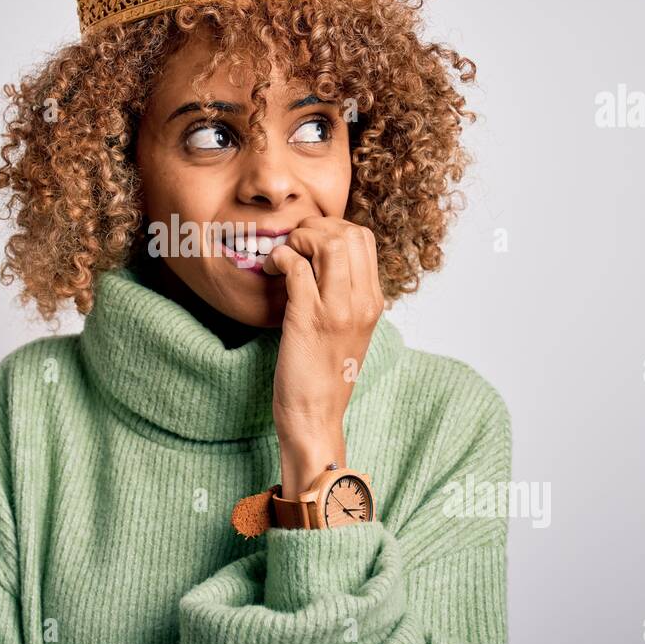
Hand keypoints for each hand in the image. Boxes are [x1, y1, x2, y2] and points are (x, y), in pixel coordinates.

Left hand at [262, 216, 384, 496]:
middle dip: (315, 226)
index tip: (309, 242)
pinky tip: (270, 269)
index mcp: (373, 302)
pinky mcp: (308, 319)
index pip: (364, 238)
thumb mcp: (348, 330)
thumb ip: (343, 295)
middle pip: (350, 232)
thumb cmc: (325, 376)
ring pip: (328, 242)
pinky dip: (280, 257)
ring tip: (283, 255)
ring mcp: (337, 310)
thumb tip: (319, 260)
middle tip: (293, 243)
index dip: (333, 227)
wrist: (315, 417)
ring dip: (299, 238)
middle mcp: (362, 302)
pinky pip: (296, 267)